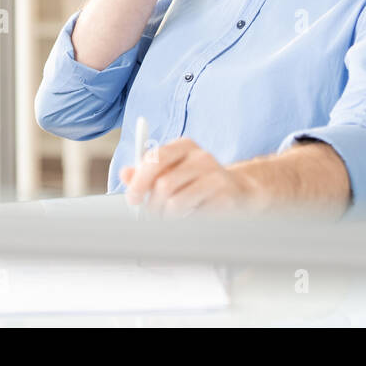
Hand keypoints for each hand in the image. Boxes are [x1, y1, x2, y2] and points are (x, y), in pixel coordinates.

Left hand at [120, 138, 260, 217]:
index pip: (154, 158)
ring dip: (165, 216)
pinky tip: (188, 216)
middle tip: (148, 214)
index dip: (139, 181)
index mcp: (184, 146)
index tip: (132, 198)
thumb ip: (146, 173)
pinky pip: (192, 213)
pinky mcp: (223, 194)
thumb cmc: (199, 183)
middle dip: (150, 204)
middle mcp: (200, 156)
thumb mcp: (172, 173)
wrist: (239, 191)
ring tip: (169, 217)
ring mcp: (214, 174)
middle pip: (162, 183)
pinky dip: (183, 219)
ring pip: (174, 201)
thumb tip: (125, 174)